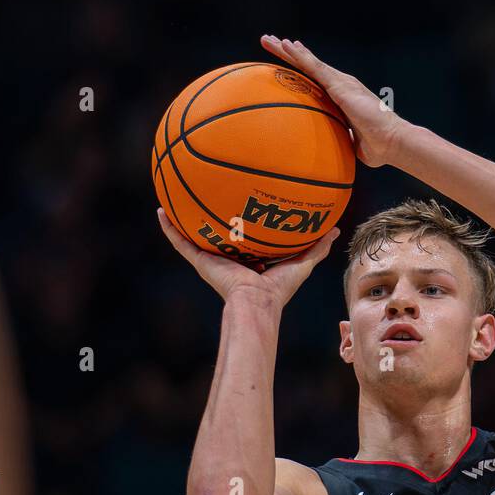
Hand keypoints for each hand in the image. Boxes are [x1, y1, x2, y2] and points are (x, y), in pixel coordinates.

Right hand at [158, 207, 339, 310]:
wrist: (256, 303)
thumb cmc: (278, 289)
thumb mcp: (302, 264)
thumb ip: (317, 248)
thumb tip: (334, 229)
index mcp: (249, 259)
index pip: (244, 236)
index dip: (242, 221)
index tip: (240, 202)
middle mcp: (227, 258)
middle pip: (217, 233)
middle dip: (210, 216)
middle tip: (206, 191)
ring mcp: (211, 259)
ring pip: (194, 235)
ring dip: (183, 217)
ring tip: (173, 195)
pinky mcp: (200, 261)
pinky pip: (180, 242)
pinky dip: (169, 228)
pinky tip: (160, 211)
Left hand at [261, 35, 406, 167]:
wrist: (391, 142)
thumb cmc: (378, 148)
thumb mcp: (352, 145)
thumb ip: (341, 142)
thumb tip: (332, 155)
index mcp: (342, 97)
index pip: (314, 80)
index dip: (299, 70)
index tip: (285, 60)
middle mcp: (340, 85)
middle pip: (308, 67)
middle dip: (288, 54)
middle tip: (269, 42)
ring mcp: (340, 83)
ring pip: (308, 63)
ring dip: (289, 51)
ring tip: (270, 40)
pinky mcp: (341, 86)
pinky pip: (316, 68)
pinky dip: (302, 56)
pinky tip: (288, 46)